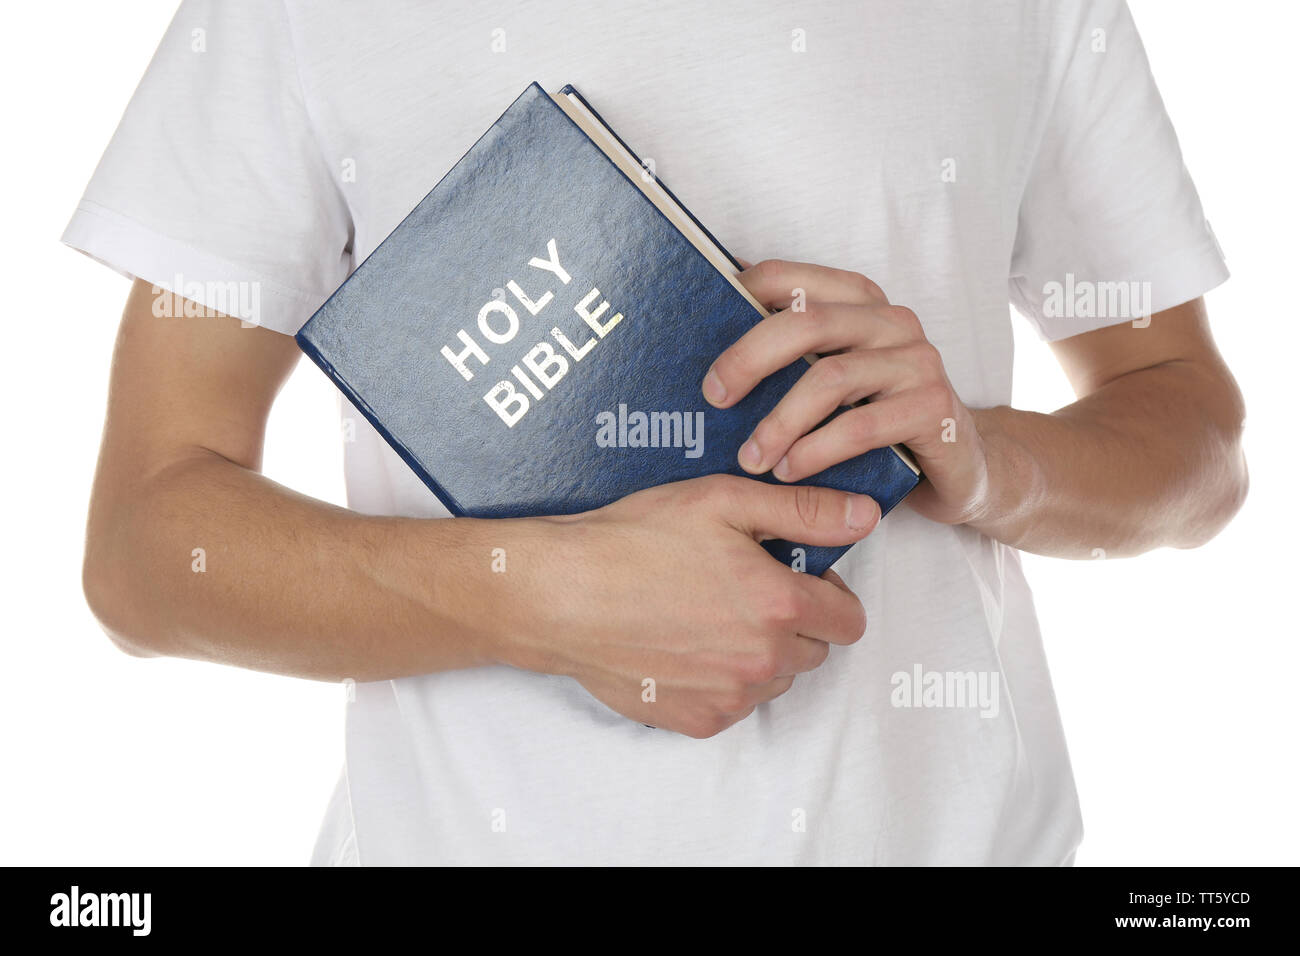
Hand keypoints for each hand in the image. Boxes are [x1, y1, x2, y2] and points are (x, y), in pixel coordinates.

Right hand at [513, 475, 877, 737]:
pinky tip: (684, 644)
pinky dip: (723, 680)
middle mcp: (763, 659)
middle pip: (815, 651)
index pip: (850, 619)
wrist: (561, 596)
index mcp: (778, 603)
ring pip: (776, 680)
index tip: (794, 576)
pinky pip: (736, 704)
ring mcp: (731, 697)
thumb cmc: (633, 540)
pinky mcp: (698, 721)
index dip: (828, 593)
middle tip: (741, 589)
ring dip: (760, 653)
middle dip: (794, 622)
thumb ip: (802, 511)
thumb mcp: (721, 501)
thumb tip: (865, 516)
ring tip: (707, 615)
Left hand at [702, 259, 991, 525]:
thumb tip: (705, 356)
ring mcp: (918, 362)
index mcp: (858, 301)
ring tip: (751, 457)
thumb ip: (788, 362)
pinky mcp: (935, 408)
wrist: (963, 467)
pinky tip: (790, 472)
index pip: (787, 278)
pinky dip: (816, 452)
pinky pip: (861, 428)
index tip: (695, 336)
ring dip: (779, 422)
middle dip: (749, 359)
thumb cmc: (879, 423)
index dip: (738, 298)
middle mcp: (892, 320)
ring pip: (830, 379)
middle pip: (805, 322)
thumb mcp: (832, 385)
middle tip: (713, 399)